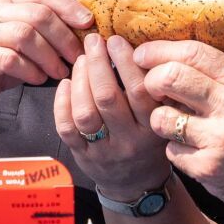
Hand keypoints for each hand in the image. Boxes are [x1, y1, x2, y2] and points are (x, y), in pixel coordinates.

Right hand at [0, 0, 90, 118]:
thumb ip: (50, 30)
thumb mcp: (28, 42)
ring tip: (59, 72)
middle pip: (37, 14)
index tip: (89, 24)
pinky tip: (38, 79)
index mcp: (9, 2)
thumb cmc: (3, 62)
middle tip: (76, 57)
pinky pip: (8, 59)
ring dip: (48, 56)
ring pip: (24, 35)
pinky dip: (29, 70)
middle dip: (63, 37)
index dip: (70, 7)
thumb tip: (88, 29)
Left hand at [54, 34, 170, 201]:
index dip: (126, 62)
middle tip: (93, 41)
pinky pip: (66, 128)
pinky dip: (61, 103)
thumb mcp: (161, 117)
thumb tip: (137, 46)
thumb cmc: (149, 140)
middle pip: (107, 98)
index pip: (140, 91)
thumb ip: (153, 90)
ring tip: (81, 60)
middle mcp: (129, 141)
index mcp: (152, 128)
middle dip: (98, 65)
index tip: (116, 40)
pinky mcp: (82, 156)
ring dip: (80, 81)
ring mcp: (103, 151)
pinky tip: (66, 83)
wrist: (137, 183)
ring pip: (84, 113)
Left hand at [136, 41, 223, 223]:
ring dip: (161, 119)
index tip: (143, 52)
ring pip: (161, 118)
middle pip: (168, 79)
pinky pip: (171, 151)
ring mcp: (218, 140)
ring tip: (174, 123)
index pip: (192, 53)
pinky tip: (192, 150)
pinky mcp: (209, 169)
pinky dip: (176, 150)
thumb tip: (207, 40)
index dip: (159, 50)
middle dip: (150, 80)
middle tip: (151, 86)